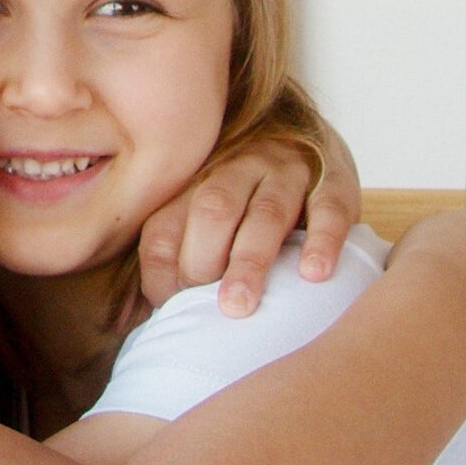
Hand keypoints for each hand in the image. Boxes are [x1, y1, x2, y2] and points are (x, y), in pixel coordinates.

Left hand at [136, 122, 361, 316]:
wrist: (311, 141)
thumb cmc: (247, 203)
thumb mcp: (204, 219)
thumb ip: (176, 260)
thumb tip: (132, 324)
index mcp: (192, 186)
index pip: (162, 229)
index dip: (162, 275)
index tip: (172, 313)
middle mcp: (235, 171)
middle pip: (211, 211)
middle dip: (202, 263)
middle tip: (209, 311)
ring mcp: (284, 171)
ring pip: (265, 212)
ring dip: (249, 261)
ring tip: (239, 306)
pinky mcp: (333, 177)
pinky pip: (328, 205)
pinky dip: (321, 239)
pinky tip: (314, 273)